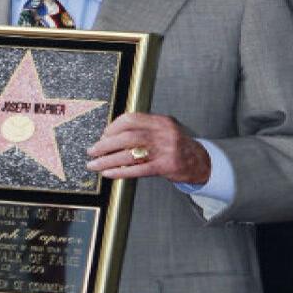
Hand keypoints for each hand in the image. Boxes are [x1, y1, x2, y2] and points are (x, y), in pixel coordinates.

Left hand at [85, 113, 211, 183]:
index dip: (113, 127)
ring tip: (95, 164)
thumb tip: (112, 136)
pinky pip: (138, 169)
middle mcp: (163, 133)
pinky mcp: (166, 166)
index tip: (103, 135)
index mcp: (160, 121)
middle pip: (127, 136)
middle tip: (92, 151)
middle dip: (105, 144)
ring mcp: (165, 150)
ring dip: (108, 160)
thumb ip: (143, 130)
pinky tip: (109, 173)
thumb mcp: (163, 131)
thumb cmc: (177, 147)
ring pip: (130, 153)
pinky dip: (121, 171)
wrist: (201, 162)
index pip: (131, 119)